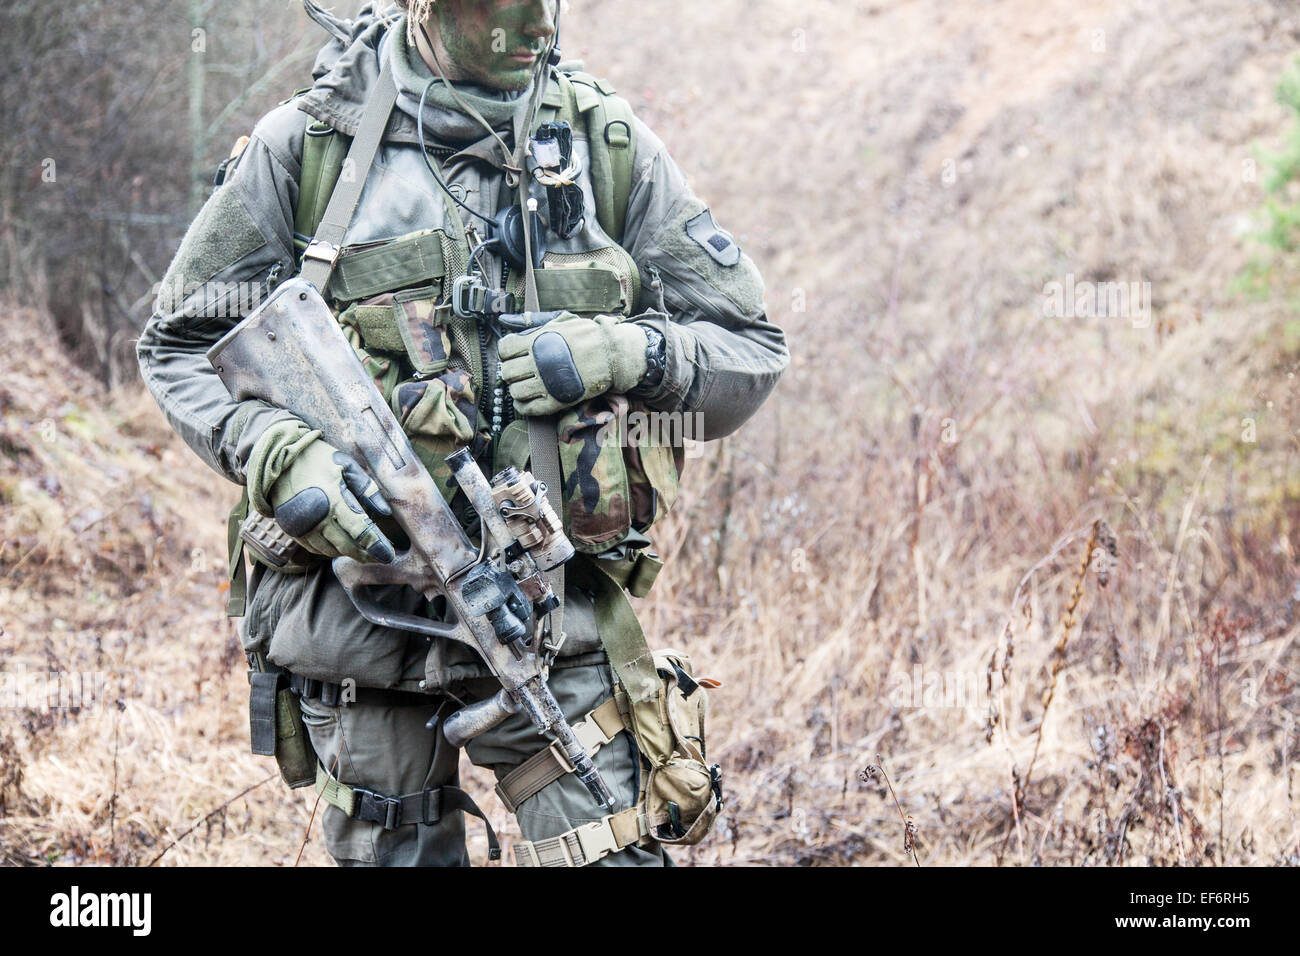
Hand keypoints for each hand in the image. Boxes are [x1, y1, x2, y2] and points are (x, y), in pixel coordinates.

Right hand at [247, 422, 395, 563]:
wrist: (277, 459)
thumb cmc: (316, 459)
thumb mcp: (346, 466)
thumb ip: (367, 488)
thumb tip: (384, 512)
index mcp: (334, 501)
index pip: (361, 531)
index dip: (377, 546)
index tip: (389, 555)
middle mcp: (317, 519)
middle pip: (347, 547)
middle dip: (365, 555)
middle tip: (380, 557)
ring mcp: (302, 527)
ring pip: (330, 551)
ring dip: (347, 553)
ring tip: (362, 550)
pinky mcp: (292, 530)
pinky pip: (314, 549)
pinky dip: (329, 550)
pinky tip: (340, 545)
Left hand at [497, 312, 647, 416]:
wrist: (611, 354)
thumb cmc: (585, 336)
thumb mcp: (558, 321)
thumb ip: (531, 321)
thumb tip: (504, 319)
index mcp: (537, 341)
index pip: (505, 349)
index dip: (507, 352)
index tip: (514, 354)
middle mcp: (539, 362)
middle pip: (508, 372)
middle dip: (511, 371)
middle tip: (521, 370)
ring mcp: (548, 383)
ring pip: (516, 391)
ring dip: (517, 389)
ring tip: (526, 384)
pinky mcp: (557, 400)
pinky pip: (529, 408)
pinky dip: (523, 406)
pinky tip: (527, 399)